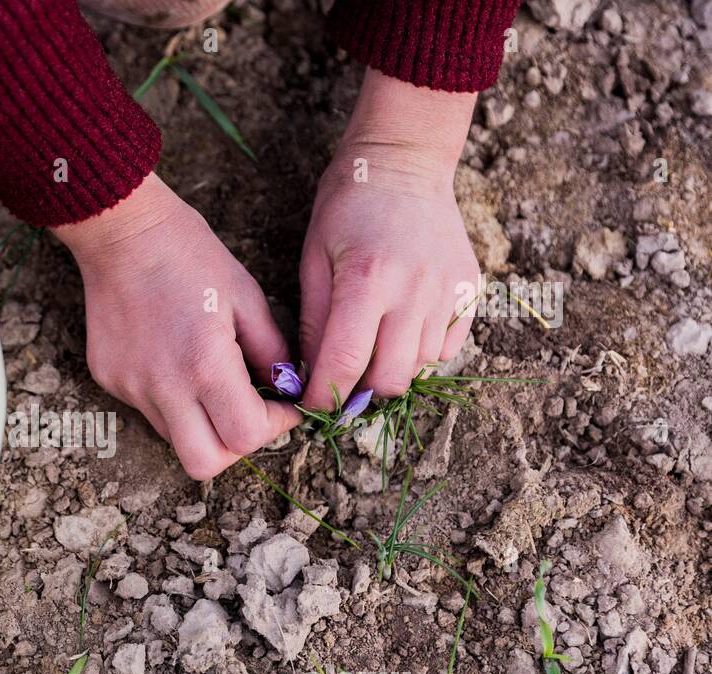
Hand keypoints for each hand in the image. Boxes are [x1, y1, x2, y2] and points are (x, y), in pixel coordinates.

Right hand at [54, 174, 299, 479]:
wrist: (119, 231)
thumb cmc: (188, 254)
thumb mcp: (247, 296)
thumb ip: (271, 350)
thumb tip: (286, 387)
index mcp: (204, 364)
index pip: (246, 436)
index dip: (275, 427)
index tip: (283, 404)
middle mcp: (163, 386)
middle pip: (205, 463)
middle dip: (235, 446)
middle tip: (248, 414)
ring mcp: (130, 387)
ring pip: (175, 439)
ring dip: (203, 423)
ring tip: (210, 379)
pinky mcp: (108, 379)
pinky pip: (148, 409)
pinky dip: (171, 399)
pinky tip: (172, 358)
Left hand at [299, 69, 480, 410]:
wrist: (403, 161)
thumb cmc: (347, 207)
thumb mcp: (314, 259)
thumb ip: (314, 321)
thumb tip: (309, 374)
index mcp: (367, 281)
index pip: (345, 364)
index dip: (323, 395)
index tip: (310, 405)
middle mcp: (415, 291)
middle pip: (391, 378)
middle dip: (360, 392)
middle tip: (341, 382)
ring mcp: (449, 291)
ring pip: (420, 366)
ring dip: (391, 369)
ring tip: (371, 346)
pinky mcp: (471, 289)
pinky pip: (449, 347)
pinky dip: (423, 352)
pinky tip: (402, 329)